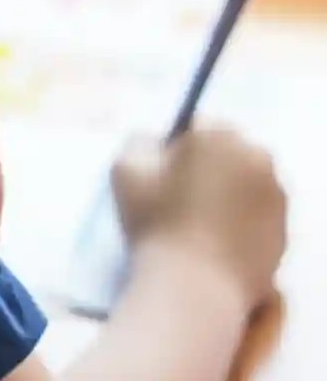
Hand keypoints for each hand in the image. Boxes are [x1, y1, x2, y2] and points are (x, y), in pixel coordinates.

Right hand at [113, 127, 287, 311]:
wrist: (194, 285)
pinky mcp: (284, 230)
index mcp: (219, 136)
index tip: (162, 175)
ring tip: (198, 226)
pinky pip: (257, 215)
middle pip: (228, 152)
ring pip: (245, 183)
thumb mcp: (125, 169)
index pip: (197, 124)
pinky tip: (215, 244)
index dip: (176, 147)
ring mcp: (276, 196)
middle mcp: (257, 158)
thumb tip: (156, 143)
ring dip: (227, 193)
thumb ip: (139, 142)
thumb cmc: (157, 222)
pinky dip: (240, 222)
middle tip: (179, 199)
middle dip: (208, 166)